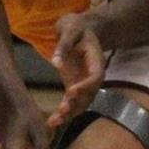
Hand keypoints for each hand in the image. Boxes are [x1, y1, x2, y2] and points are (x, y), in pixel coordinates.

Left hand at [48, 12, 106, 131]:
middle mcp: (93, 75)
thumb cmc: (76, 27)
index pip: (96, 78)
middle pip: (90, 95)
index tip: (71, 91)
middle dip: (76, 105)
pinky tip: (51, 121)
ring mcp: (85, 83)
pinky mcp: (75, 86)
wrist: (80, 29)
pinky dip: (63, 112)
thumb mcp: (70, 30)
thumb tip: (56, 63)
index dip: (85, 86)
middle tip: (61, 111)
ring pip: (81, 103)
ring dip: (69, 114)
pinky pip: (72, 103)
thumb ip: (64, 45)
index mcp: (97, 61)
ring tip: (53, 122)